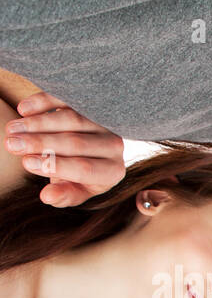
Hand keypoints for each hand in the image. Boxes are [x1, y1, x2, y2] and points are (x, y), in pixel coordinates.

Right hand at [4, 92, 125, 206]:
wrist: (91, 153)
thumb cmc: (80, 176)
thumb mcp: (75, 190)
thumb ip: (63, 195)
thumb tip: (46, 196)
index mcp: (112, 171)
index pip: (84, 169)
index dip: (54, 165)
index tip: (26, 162)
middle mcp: (113, 146)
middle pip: (75, 143)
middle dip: (39, 143)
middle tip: (11, 144)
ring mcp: (104, 123)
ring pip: (70, 120)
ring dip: (37, 123)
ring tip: (11, 130)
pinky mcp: (92, 105)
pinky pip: (67, 100)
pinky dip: (43, 102)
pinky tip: (23, 109)